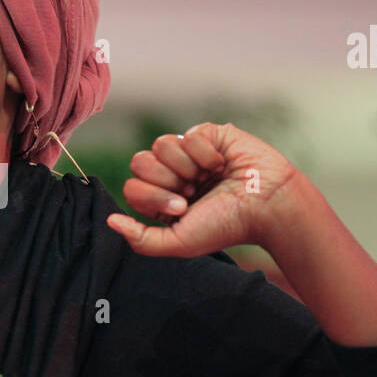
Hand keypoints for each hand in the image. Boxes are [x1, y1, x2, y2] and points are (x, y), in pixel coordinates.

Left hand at [106, 122, 299, 258]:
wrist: (267, 203)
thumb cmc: (227, 225)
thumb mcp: (179, 243)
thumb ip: (141, 239)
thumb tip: (109, 221)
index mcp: (162, 200)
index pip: (132, 187)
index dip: (153, 196)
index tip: (183, 208)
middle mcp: (172, 175)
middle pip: (139, 162)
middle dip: (166, 180)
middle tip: (194, 192)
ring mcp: (188, 153)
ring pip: (159, 144)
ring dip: (186, 166)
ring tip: (209, 177)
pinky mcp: (207, 134)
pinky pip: (188, 134)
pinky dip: (205, 153)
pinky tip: (222, 164)